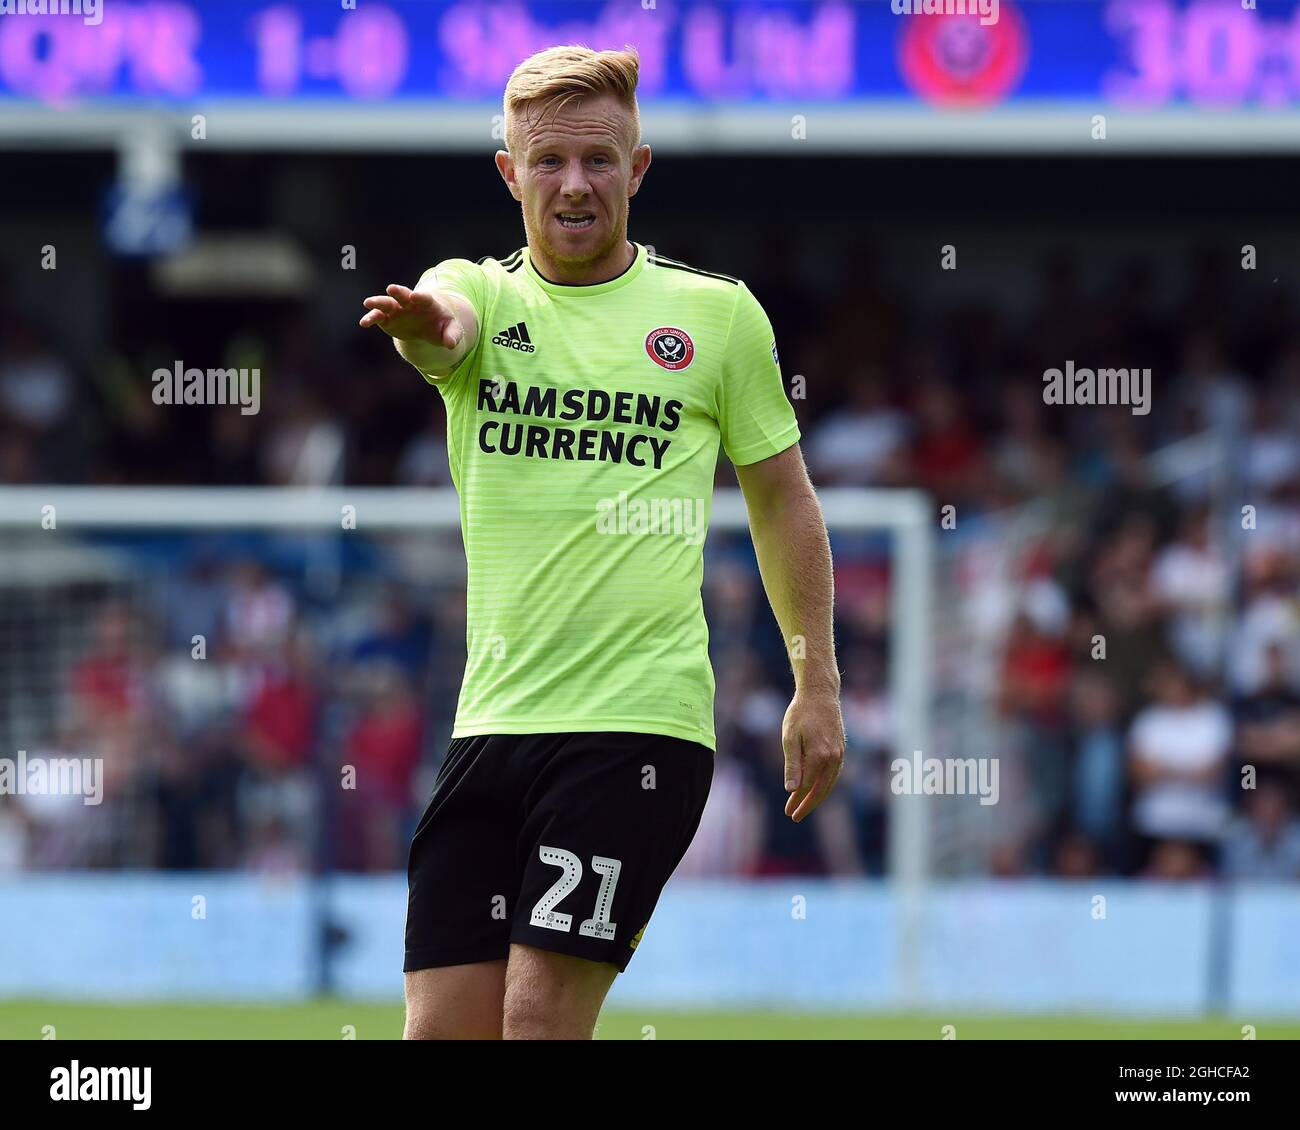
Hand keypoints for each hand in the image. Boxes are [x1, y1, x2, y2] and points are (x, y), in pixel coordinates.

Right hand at [359, 284, 463, 347]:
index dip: (420, 296)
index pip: (424, 298)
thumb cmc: (442, 325)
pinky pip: (378, 317)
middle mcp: (409, 303)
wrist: (429, 326)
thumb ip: (453, 335)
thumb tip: (452, 344)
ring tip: (367, 303)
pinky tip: (363, 323)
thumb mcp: (451, 330)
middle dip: (397, 292)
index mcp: (427, 302)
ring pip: (386, 304)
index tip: (415, 296)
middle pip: (403, 295)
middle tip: (391, 289)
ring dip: (378, 302)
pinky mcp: (387, 319)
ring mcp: (397, 309)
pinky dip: (370, 319)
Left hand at [781, 688, 844, 821]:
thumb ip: (792, 764)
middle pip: (821, 789)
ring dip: (818, 797)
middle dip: (808, 804)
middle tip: (795, 816)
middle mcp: (833, 758)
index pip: (807, 786)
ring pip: (830, 783)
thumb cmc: (800, 713)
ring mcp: (839, 754)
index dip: (796, 800)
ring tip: (805, 806)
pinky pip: (835, 773)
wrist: (820, 694)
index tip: (788, 811)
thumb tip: (791, 789)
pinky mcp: (841, 749)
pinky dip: (826, 784)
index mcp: (819, 756)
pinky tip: (817, 789)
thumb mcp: (790, 737)